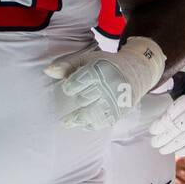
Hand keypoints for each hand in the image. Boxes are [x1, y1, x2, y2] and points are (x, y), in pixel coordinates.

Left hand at [44, 36, 164, 131]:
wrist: (136, 72)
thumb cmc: (107, 64)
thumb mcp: (88, 59)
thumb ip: (67, 65)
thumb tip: (48, 72)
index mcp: (101, 69)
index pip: (77, 83)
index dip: (69, 86)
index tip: (69, 87)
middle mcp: (110, 86)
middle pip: (84, 98)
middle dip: (79, 98)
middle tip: (80, 97)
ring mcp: (116, 101)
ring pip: (92, 114)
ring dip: (78, 119)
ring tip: (67, 122)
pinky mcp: (119, 113)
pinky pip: (101, 123)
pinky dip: (90, 124)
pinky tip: (83, 123)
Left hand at [149, 73, 184, 156]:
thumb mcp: (183, 82)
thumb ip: (168, 83)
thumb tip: (155, 87)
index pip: (171, 115)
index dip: (160, 125)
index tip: (153, 130)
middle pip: (179, 128)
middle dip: (164, 138)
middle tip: (154, 143)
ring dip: (174, 146)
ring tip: (163, 149)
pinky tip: (178, 151)